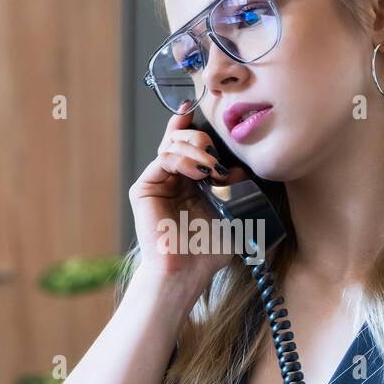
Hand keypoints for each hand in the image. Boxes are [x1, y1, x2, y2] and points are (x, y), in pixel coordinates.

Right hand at [128, 101, 250, 286]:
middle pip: (182, 139)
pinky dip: (182, 158)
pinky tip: (199, 171)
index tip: (204, 111)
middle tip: (215, 152)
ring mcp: (157, 182)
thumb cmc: (207, 251)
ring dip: (195, 148)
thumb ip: (236, 188)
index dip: (196, 127)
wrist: (185, 273)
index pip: (193, 146)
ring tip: (210, 165)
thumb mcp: (231, 213)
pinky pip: (163, 159)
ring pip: (172, 144)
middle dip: (201, 138)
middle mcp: (172, 179)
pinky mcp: (144, 188)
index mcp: (191, 182)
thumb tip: (239, 167)